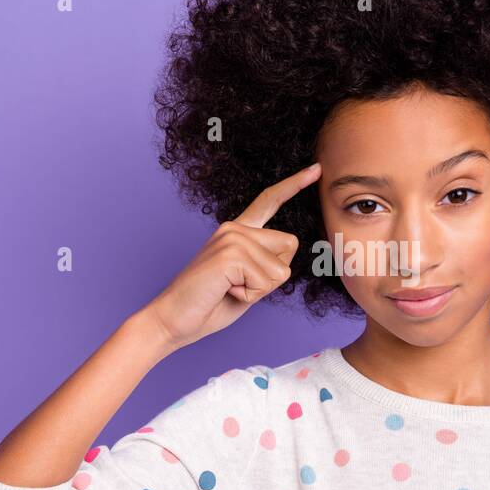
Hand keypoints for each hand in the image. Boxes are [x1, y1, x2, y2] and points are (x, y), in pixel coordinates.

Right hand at [142, 161, 320, 350]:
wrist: (174, 320)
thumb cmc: (209, 305)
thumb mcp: (247, 282)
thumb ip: (265, 265)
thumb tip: (288, 254)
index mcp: (238, 231)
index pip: (269, 201)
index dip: (294, 185)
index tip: (316, 169)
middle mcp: (235, 227)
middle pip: (290, 245)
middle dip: (274, 275)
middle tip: (238, 286)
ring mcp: (232, 237)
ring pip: (280, 269)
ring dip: (260, 289)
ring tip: (228, 289)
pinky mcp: (230, 253)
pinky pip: (267, 281)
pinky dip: (250, 295)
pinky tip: (225, 291)